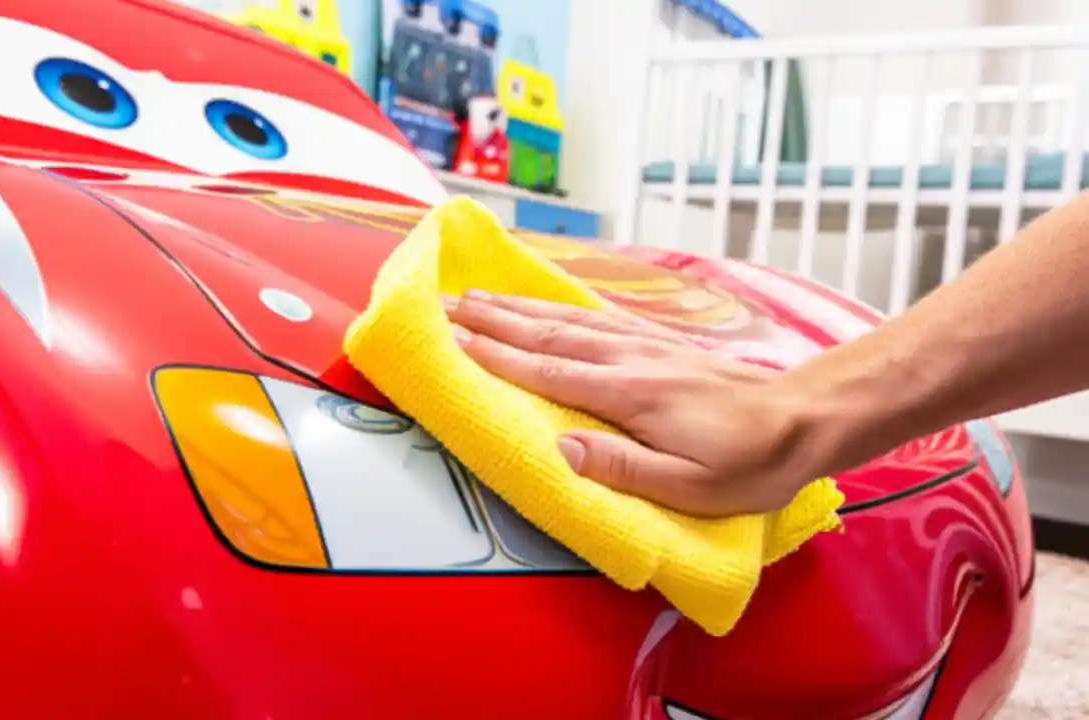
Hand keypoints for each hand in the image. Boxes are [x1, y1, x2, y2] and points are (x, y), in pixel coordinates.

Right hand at [444, 289, 832, 517]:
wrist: (802, 419)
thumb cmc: (748, 463)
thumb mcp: (691, 486)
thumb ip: (623, 468)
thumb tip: (560, 448)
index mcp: (630, 395)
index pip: (548, 371)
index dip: (495, 356)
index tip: (451, 340)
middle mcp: (630, 359)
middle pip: (546, 333)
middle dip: (490, 319)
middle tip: (442, 305)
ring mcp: (645, 345)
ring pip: (567, 318)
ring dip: (517, 306)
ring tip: (474, 295)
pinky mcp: (659, 343)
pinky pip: (597, 315)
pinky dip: (559, 304)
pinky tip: (543, 301)